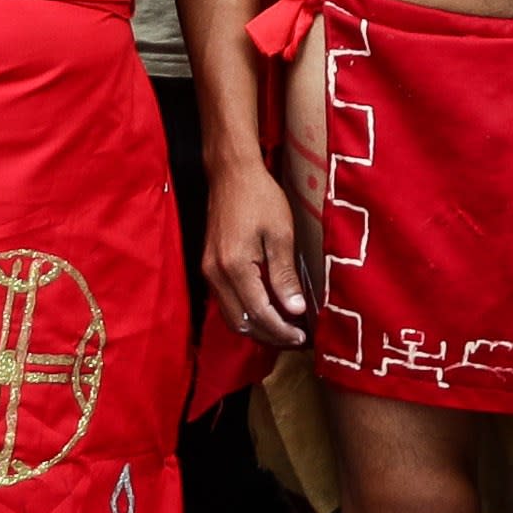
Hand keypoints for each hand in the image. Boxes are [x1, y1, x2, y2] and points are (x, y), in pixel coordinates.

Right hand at [201, 157, 308, 346]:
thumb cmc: (259, 197)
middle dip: (270, 336)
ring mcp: (209, 272)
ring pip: (232, 316)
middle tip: (297, 339)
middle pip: (242, 322)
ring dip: (258, 328)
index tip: (303, 336)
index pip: (260, 313)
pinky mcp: (209, 267)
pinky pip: (227, 302)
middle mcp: (215, 274)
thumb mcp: (281, 234)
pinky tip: (268, 311)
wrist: (231, 174)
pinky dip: (247, 313)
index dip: (283, 330)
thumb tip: (294, 309)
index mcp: (234, 266)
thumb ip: (284, 275)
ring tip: (285, 329)